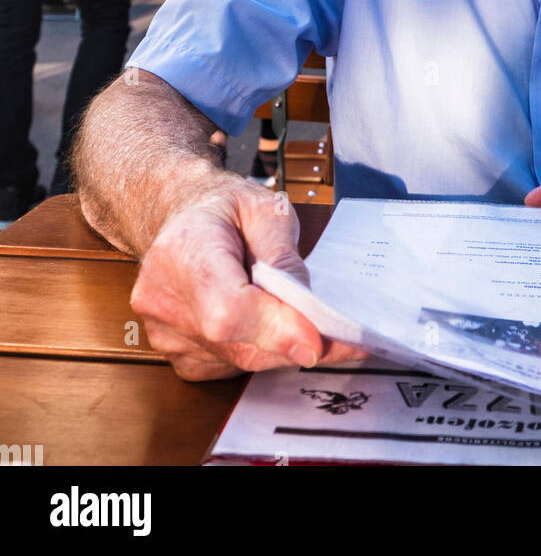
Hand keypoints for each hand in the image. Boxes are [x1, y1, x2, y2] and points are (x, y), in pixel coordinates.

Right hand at [130, 177, 367, 380]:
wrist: (181, 215)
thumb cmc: (224, 209)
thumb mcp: (266, 210)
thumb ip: (285, 258)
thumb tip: (308, 311)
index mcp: (183, 249)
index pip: (227, 310)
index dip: (274, 329)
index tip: (318, 338)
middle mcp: (163, 298)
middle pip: (236, 343)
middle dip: (293, 340)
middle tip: (341, 336)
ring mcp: (164, 332)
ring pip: (237, 360)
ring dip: (278, 346)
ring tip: (303, 319)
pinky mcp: (176, 355)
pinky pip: (228, 366)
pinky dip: (257, 350)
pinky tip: (266, 323)